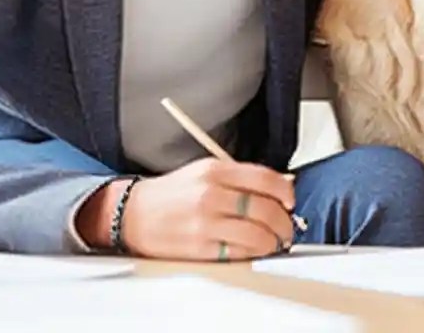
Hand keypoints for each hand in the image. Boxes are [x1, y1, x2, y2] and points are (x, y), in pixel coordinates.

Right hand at [79, 158, 294, 260]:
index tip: (290, 200)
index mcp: (215, 171)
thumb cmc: (172, 193)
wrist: (133, 214)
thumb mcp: (205, 171)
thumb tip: (279, 187)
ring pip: (256, 234)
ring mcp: (205, 223)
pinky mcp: (199, 247)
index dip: (285, 192)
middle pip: (265, 209)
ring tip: (275, 241)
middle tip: (287, 227)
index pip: (264, 178)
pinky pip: (239, 252)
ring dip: (273, 241)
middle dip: (284, 222)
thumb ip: (240, 177)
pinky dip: (254, 253)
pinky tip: (255, 249)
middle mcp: (211, 195)